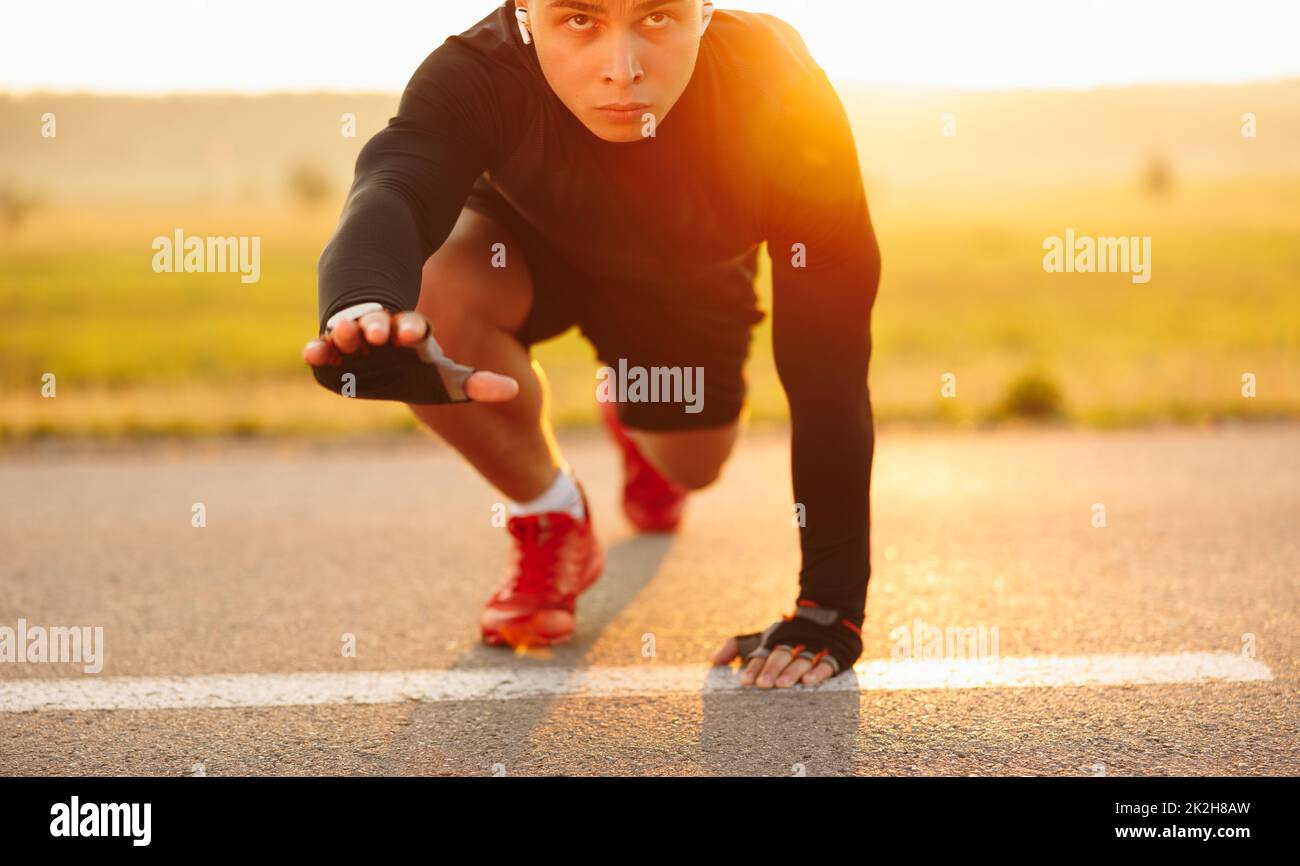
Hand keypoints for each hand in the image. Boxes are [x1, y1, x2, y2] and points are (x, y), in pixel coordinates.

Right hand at [302, 308, 516, 401]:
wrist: (387, 360)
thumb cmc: (420, 369)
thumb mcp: (448, 378)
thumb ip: (477, 383)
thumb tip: (513, 390)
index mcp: (409, 332)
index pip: (411, 327)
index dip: (411, 328)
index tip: (413, 331)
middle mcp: (381, 330)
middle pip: (379, 322)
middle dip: (379, 324)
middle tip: (379, 328)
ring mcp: (356, 340)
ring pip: (351, 330)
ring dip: (348, 331)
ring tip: (346, 333)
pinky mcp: (333, 355)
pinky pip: (323, 348)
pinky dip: (317, 349)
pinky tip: (311, 354)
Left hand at [711, 636, 837, 687]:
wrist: (826, 614)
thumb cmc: (785, 635)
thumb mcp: (761, 638)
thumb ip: (737, 647)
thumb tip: (713, 660)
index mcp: (774, 639)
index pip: (762, 653)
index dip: (754, 666)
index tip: (745, 680)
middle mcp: (793, 642)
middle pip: (781, 655)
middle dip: (771, 669)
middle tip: (763, 684)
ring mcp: (814, 646)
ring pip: (802, 659)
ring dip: (792, 671)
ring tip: (783, 684)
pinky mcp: (834, 653)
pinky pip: (827, 662)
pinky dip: (818, 671)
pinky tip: (809, 681)